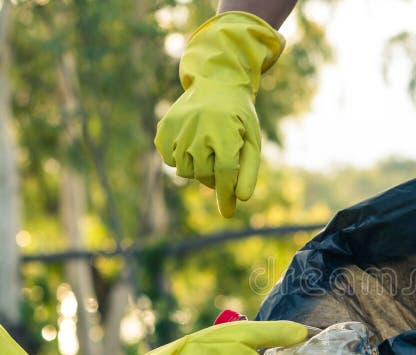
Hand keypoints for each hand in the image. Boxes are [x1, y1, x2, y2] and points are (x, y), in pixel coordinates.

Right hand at [154, 12, 284, 217]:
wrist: (218, 82)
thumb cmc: (240, 117)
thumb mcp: (251, 142)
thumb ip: (248, 171)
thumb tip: (241, 199)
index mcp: (224, 134)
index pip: (224, 174)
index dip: (226, 195)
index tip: (228, 211)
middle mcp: (199, 131)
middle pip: (203, 175)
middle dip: (214, 177)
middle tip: (222, 161)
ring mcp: (179, 128)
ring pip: (184, 170)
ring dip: (196, 167)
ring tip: (207, 148)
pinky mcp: (164, 127)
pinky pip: (169, 159)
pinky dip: (179, 158)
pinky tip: (191, 142)